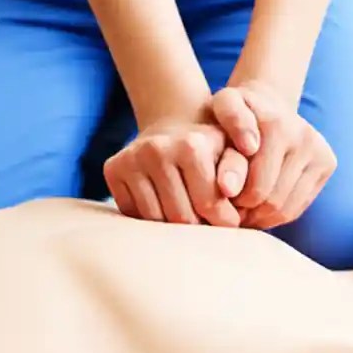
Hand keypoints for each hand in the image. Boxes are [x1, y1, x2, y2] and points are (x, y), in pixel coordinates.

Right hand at [103, 119, 246, 227]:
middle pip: (181, 217)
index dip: (224, 221)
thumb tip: (231, 200)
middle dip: (200, 226)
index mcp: (191, 145)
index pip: (209, 205)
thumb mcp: (234, 154)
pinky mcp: (113, 169)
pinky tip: (163, 205)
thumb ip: (239, 175)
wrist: (174, 126)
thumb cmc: (211, 148)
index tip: (230, 221)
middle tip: (208, 221)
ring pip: (155, 221)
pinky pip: (133, 214)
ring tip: (188, 214)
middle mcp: (157, 149)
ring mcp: (131, 159)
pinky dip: (149, 218)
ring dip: (174, 227)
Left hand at [211, 81, 336, 228]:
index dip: (234, 201)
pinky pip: (299, 207)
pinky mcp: (328, 163)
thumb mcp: (223, 105)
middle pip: (272, 201)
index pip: (256, 187)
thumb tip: (251, 147)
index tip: (223, 196)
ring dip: (260, 217)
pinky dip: (277, 216)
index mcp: (276, 124)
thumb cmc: (236, 112)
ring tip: (242, 208)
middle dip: (246, 212)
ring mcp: (319, 151)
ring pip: (286, 209)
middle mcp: (304, 136)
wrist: (266, 104)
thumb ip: (232, 120)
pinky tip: (260, 206)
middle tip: (230, 207)